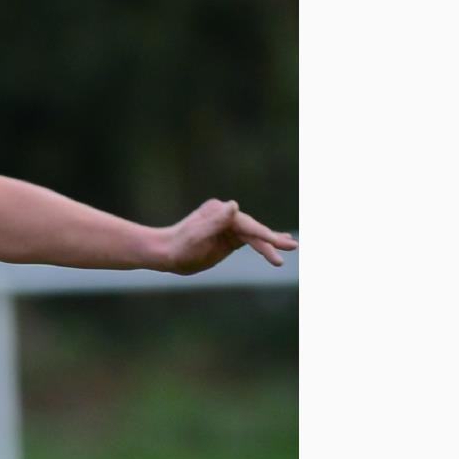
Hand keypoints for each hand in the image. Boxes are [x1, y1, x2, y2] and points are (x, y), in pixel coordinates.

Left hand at [151, 199, 293, 273]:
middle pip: (254, 229)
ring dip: (271, 241)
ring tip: (291, 246)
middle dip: (273, 239)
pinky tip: (275, 245)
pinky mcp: (228, 236)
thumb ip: (214, 222)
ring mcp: (228, 225)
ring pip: (254, 234)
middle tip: (293, 246)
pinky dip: (262, 243)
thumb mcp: (196, 236)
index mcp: (221, 213)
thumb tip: (233, 205)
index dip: (266, 236)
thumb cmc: (178, 247)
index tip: (279, 242)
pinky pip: (249, 239)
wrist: (165, 253)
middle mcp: (227, 216)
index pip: (248, 226)